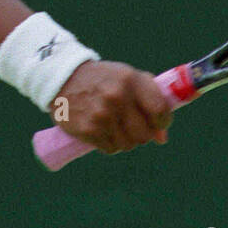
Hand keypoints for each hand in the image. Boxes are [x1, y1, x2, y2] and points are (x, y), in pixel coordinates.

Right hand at [51, 61, 171, 153]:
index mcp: (130, 80)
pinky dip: (110, 143)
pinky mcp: (88, 129)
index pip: (159, 110)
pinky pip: (111, 149)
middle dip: (143, 134)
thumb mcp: (128, 77)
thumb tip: (162, 138)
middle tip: (134, 126)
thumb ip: (151, 99)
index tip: (158, 123)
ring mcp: (102, 115)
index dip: (163, 121)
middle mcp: (117, 97)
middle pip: (145, 134)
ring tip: (115, 126)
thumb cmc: (104, 79)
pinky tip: (103, 130)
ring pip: (128, 144)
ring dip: (125, 139)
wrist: (64, 78)